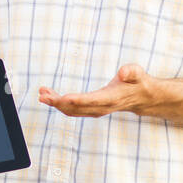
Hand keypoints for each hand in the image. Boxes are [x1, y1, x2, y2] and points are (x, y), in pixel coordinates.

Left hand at [38, 63, 158, 116]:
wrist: (141, 98)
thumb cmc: (138, 82)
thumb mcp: (138, 73)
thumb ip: (132, 72)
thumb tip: (124, 72)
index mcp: (111, 99)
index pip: (92, 101)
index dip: (78, 100)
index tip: (63, 98)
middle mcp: (101, 108)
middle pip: (77, 108)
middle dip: (58, 103)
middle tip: (43, 95)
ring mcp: (94, 110)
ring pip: (71, 110)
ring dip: (55, 103)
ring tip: (42, 94)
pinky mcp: (90, 109)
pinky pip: (72, 109)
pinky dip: (59, 103)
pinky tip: (48, 95)